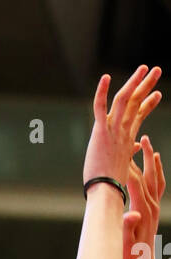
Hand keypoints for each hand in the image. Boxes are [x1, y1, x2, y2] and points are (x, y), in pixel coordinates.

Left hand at [84, 65, 161, 189]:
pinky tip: (105, 77)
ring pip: (125, 100)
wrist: (105, 190)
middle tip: (156, 70)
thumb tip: (137, 146)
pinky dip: (102, 91)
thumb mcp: (123, 164)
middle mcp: (123, 131)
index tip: (157, 94)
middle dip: (147, 85)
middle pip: (136, 102)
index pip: (140, 115)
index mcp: (127, 139)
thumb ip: (130, 151)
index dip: (148, 103)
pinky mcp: (100, 131)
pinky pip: (100, 106)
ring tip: (145, 68)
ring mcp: (113, 130)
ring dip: (135, 81)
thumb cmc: (110, 182)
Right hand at [125, 134, 164, 258]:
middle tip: (142, 138)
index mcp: (142, 211)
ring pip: (155, 178)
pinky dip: (155, 172)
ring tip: (147, 144)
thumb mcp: (125, 244)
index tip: (121, 151)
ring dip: (151, 160)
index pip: (134, 183)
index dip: (127, 166)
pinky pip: (157, 186)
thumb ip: (127, 228)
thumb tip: (132, 215)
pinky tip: (152, 163)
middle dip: (145, 156)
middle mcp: (151, 207)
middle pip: (149, 175)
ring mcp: (154, 209)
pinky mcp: (153, 211)